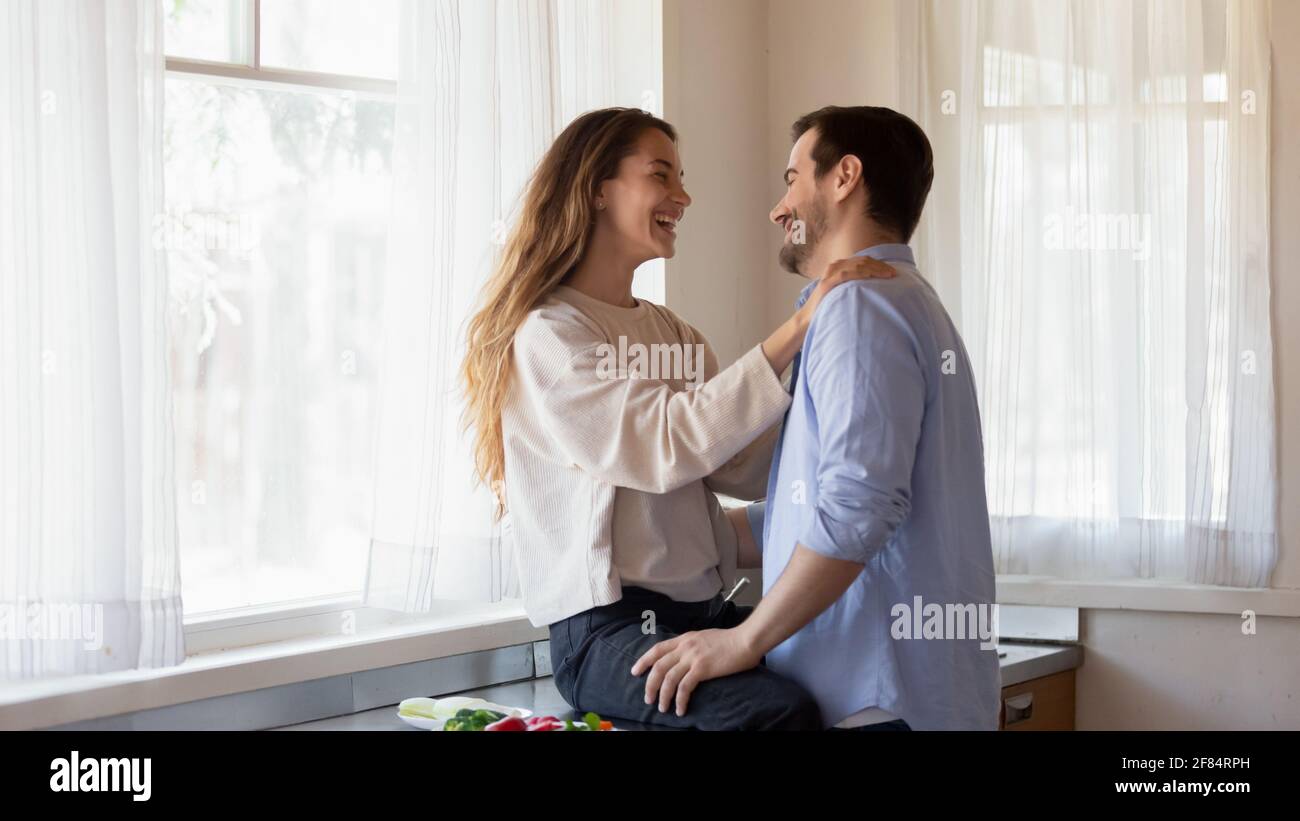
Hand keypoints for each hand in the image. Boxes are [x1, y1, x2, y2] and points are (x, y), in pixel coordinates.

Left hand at [630, 628, 762, 716]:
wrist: (746, 640)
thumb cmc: (730, 640)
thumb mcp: (704, 637)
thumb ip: (692, 646)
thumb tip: (684, 657)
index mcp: (684, 638)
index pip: (657, 649)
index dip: (643, 661)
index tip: (635, 671)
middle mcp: (685, 647)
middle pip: (658, 666)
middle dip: (649, 684)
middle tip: (648, 698)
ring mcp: (692, 657)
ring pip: (668, 678)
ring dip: (663, 696)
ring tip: (662, 708)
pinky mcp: (702, 668)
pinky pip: (684, 687)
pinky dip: (679, 700)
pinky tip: (680, 709)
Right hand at [797, 255, 897, 325]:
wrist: (808, 319)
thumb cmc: (828, 307)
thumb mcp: (843, 292)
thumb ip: (854, 285)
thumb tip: (875, 286)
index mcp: (839, 266)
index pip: (863, 260)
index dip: (879, 264)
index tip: (892, 272)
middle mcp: (834, 266)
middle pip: (862, 261)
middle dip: (880, 266)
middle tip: (894, 273)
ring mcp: (830, 273)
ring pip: (857, 265)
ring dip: (875, 269)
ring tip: (888, 275)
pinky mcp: (827, 283)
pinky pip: (847, 274)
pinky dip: (862, 274)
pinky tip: (872, 277)